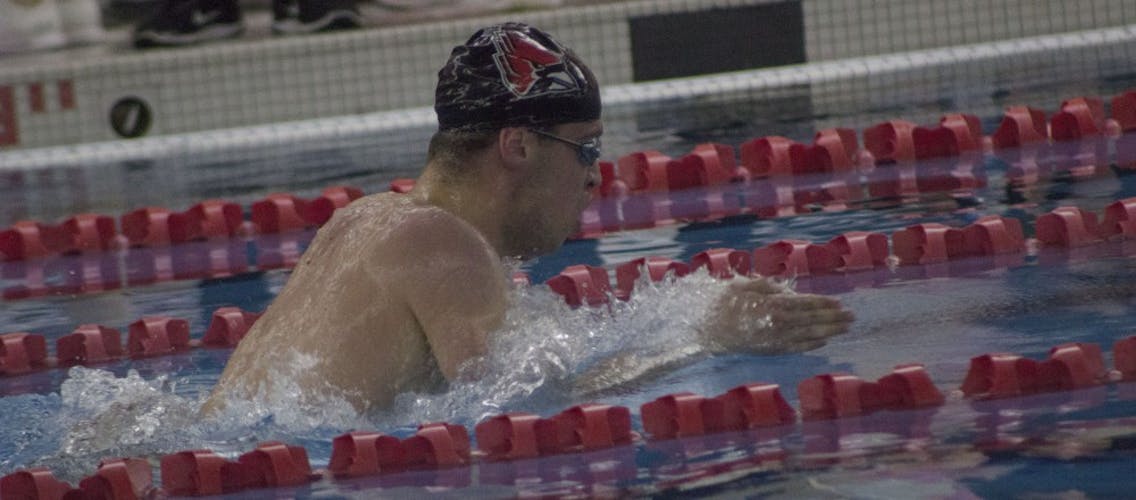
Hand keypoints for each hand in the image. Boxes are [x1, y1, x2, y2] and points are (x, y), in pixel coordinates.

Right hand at [699, 277, 852, 353]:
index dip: (825, 303)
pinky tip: (822, 342)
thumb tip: (785, 291)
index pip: (806, 304)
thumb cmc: (721, 303)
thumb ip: (766, 286)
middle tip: (851, 316)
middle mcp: (778, 322)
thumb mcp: (742, 285)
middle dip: (833, 318)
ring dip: (829, 331)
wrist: (706, 329)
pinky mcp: (770, 350)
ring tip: (844, 329)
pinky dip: (811, 345)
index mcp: (773, 304)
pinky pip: (795, 347)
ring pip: (808, 335)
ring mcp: (775, 338)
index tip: (840, 303)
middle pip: (812, 319)